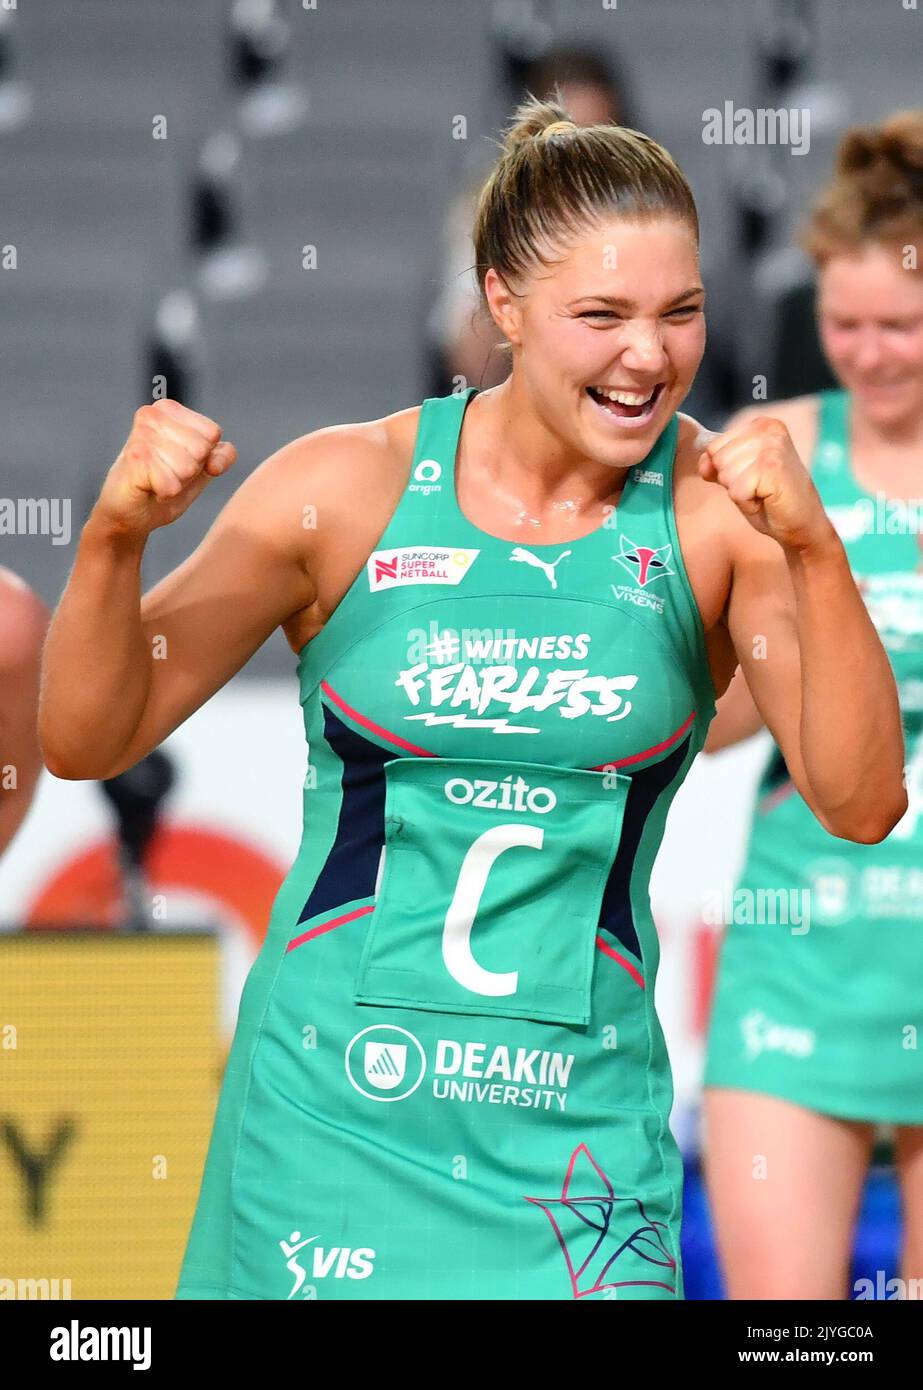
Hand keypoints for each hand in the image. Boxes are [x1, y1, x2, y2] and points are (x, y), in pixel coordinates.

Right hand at [93, 399, 237, 536]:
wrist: (128, 512)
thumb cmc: (163, 485)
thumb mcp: (201, 469)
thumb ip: (220, 456)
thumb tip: (214, 462)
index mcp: (169, 410)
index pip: (212, 433)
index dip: (204, 457)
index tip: (180, 463)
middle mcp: (153, 415)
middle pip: (201, 449)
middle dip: (190, 471)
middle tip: (166, 473)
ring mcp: (142, 435)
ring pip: (188, 467)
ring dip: (176, 482)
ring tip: (157, 479)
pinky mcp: (135, 458)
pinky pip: (173, 484)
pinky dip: (166, 494)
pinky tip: (150, 488)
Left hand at [697, 416, 832, 551]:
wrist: (802, 523)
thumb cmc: (770, 499)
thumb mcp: (738, 475)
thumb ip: (717, 463)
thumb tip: (704, 462)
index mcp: (761, 425)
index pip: (714, 446)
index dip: (727, 470)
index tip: (753, 477)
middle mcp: (768, 429)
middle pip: (718, 459)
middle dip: (733, 481)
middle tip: (759, 487)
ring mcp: (772, 447)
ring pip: (725, 474)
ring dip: (740, 492)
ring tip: (763, 493)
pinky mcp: (772, 468)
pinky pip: (736, 490)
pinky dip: (747, 502)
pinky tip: (767, 499)